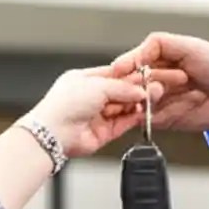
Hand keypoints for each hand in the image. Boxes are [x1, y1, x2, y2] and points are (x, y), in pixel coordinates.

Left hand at [30, 66, 159, 156]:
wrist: (54, 133)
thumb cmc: (63, 105)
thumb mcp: (98, 86)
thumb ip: (123, 87)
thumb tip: (140, 90)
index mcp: (83, 80)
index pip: (113, 75)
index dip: (130, 75)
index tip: (146, 75)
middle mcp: (90, 98)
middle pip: (120, 92)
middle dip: (136, 90)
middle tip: (153, 87)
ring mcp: (96, 116)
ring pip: (123, 108)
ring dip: (137, 104)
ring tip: (152, 98)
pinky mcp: (103, 133)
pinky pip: (123, 124)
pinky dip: (134, 118)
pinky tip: (144, 112)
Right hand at [110, 32, 208, 131]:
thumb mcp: (191, 46)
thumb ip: (159, 44)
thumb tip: (134, 55)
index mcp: (158, 59)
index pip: (130, 62)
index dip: (124, 66)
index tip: (119, 70)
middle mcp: (155, 79)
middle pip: (128, 83)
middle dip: (131, 83)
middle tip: (146, 82)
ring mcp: (157, 101)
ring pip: (133, 101)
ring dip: (139, 99)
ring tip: (158, 94)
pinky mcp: (162, 120)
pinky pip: (144, 120)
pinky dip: (142, 117)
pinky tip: (147, 111)